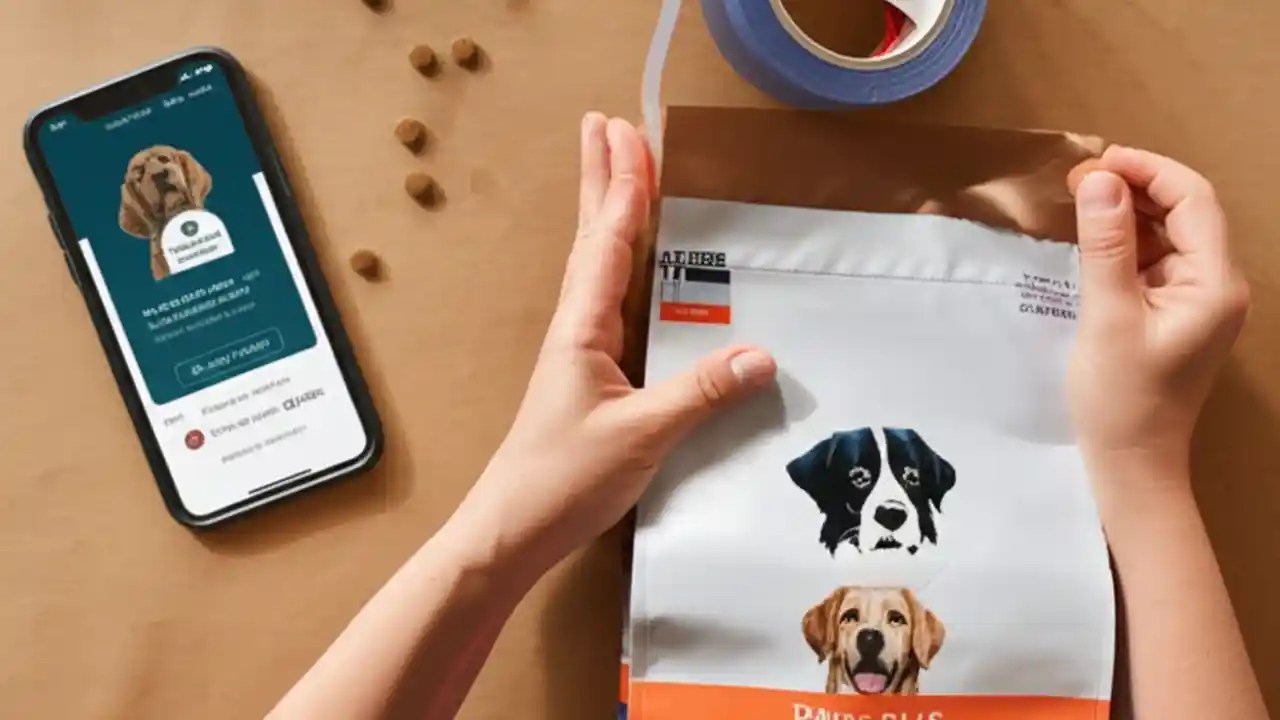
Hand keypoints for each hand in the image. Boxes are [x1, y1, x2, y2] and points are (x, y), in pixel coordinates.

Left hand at [450, 114, 775, 577]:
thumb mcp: (642, 435)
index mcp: (583, 328)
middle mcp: (577, 328)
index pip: (607, 242)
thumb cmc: (564, 478)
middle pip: (591, 238)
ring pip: (595, 265)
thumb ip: (700, 392)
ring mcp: (579, 351)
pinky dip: (616, 264)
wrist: (513, 528)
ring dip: (605, 214)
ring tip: (614, 172)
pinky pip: (606, 301)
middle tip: (606, 125)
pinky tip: (628, 268)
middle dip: (602, 180)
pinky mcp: (588, 377)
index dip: (622, 187)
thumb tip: (763, 353)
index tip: (628, 133)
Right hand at [1067, 146, 1248, 485]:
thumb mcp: (1107, 317)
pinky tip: (1094, 239)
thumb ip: (1105, 246)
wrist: (1132, 462)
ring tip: (1082, 201)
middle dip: (1136, 186)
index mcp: (1215, 283)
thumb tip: (1099, 181)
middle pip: (1186, 212)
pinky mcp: (1176, 313)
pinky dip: (1127, 243)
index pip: (1193, 200)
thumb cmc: (1121, 397)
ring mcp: (1199, 299)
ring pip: (1170, 234)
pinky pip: (1157, 261)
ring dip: (1130, 212)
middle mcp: (1218, 284)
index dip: (1147, 170)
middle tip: (1079, 180)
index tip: (1096, 163)